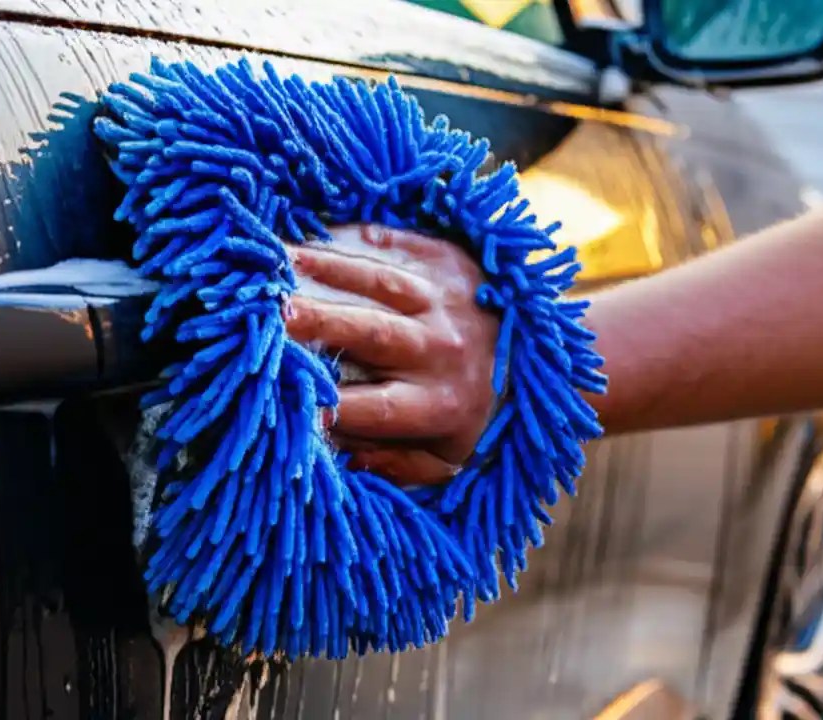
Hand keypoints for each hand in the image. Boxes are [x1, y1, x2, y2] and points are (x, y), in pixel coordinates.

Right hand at [285, 225, 498, 485]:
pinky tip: (318, 233)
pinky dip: (360, 238)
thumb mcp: (452, 459)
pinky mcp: (453, 260)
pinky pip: (401, 245)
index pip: (374, 407)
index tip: (281, 399)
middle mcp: (444, 349)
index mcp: (442, 405)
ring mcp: (449, 299)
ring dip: (329, 269)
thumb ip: (399, 466)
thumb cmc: (482, 417)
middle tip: (274, 311)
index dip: (328, 405)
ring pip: (380, 282)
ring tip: (282, 261)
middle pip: (373, 333)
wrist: (548, 359)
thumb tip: (345, 458)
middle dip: (322, 321)